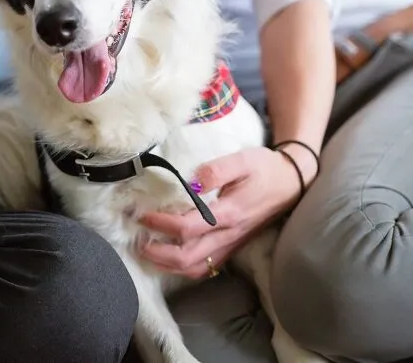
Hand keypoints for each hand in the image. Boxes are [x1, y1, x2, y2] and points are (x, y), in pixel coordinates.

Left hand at [136, 147, 303, 278]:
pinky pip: (205, 268)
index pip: (188, 227)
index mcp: (229, 214)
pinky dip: (183, 268)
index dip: (161, 223)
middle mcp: (229, 235)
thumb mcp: (243, 160)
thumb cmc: (266, 169)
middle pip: (188, 257)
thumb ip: (216, 169)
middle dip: (158, 253)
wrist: (293, 183)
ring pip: (196, 268)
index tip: (141, 214)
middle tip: (136, 240)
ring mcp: (231, 245)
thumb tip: (191, 180)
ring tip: (147, 251)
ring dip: (168, 265)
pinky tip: (169, 258)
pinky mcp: (232, 247)